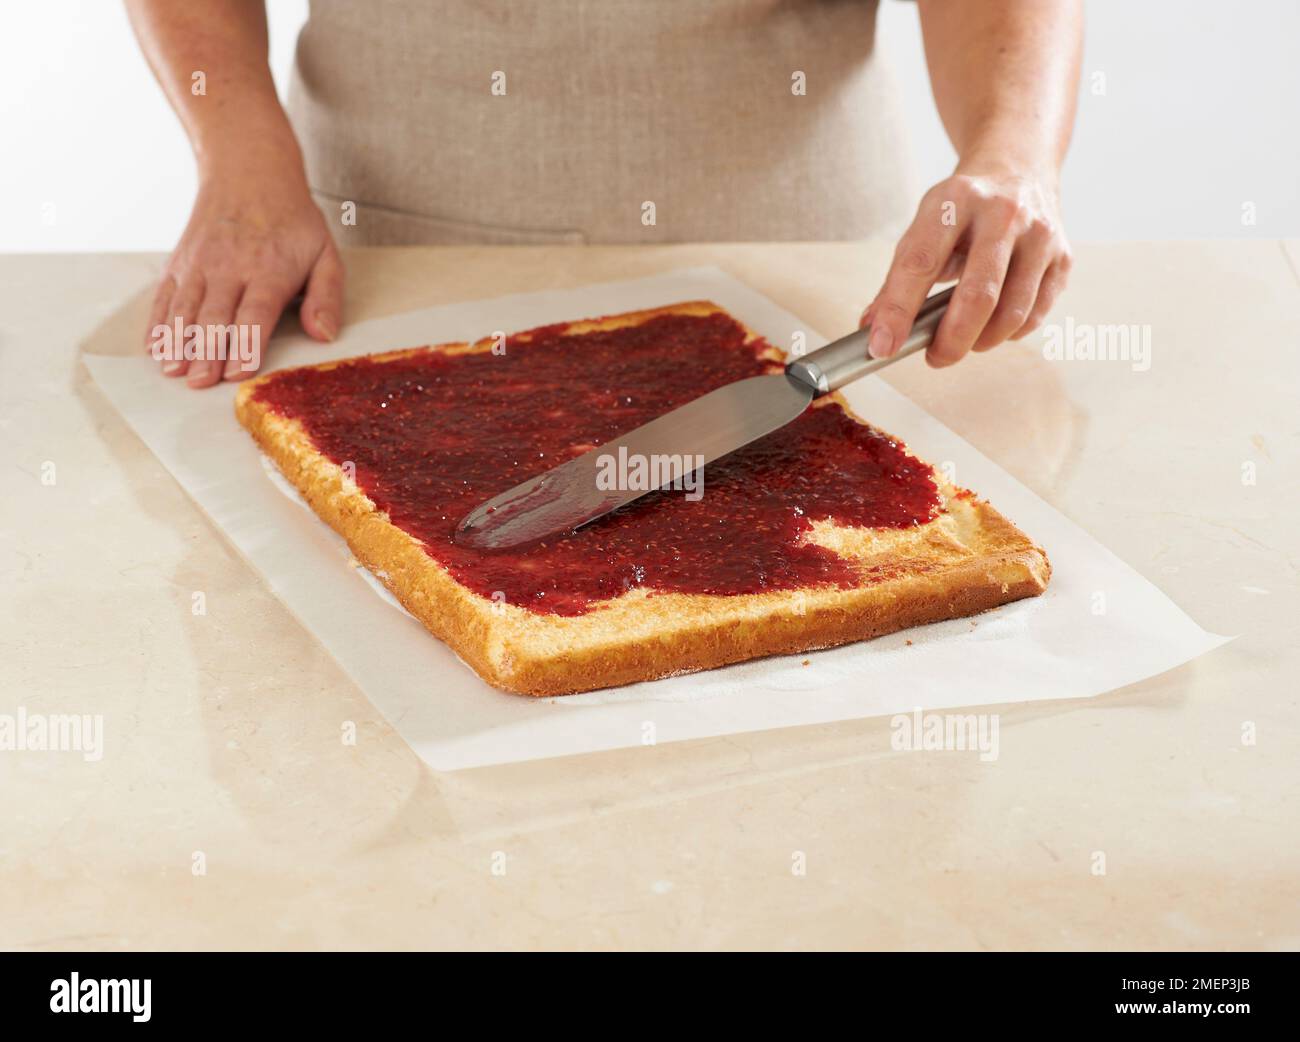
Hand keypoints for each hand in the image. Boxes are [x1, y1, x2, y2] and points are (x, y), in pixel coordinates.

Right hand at [144, 163, 342, 387]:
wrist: (249, 172)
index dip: (246, 345)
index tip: (237, 373)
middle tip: (200, 383)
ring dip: (178, 341)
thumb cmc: (293, 222)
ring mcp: (200, 263)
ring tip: (173, 371)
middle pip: (216, 316)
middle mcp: (230, 267)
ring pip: (186, 307)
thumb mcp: (325, 253)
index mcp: (269, 270)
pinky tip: (155, 347)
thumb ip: (327, 296)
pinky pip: (165, 295)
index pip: (255, 314)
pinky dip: (158, 322)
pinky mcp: (180, 261)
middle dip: (207, 352)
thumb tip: (324, 335)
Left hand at [861, 165, 1071, 366]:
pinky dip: (1007, 334)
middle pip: (978, 295)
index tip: (882, 346)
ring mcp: (1040, 235)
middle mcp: (1003, 213)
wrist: (1019, 167)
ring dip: (980, 341)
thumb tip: (874, 332)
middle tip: (934, 357)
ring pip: (1011, 313)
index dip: (898, 310)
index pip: (921, 263)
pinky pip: (1033, 316)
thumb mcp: (924, 226)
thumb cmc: (963, 207)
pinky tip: (991, 326)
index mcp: (955, 200)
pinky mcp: (1063, 258)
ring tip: (962, 341)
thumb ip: (898, 279)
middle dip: (951, 340)